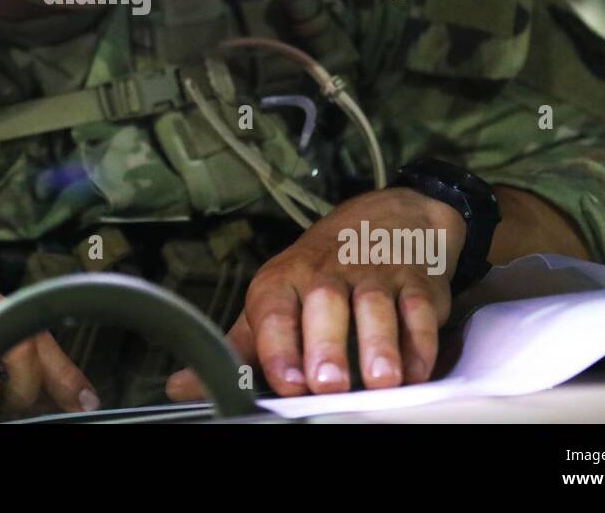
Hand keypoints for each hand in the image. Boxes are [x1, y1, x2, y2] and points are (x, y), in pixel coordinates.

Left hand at [166, 187, 465, 399]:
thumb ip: (241, 348)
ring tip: (380, 380)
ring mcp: (373, 272)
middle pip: (324, 305)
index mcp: (284, 279)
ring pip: (376, 307)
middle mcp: (326, 272)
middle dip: (326, 345)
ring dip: (379, 345)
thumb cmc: (322, 270)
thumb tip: (183, 387)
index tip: (285, 381)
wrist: (386, 217)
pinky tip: (416, 371)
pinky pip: (420, 310)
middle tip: (327, 383)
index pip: (274, 310)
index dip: (277, 346)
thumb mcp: (276, 300)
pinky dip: (421, 342)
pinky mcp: (416, 280)